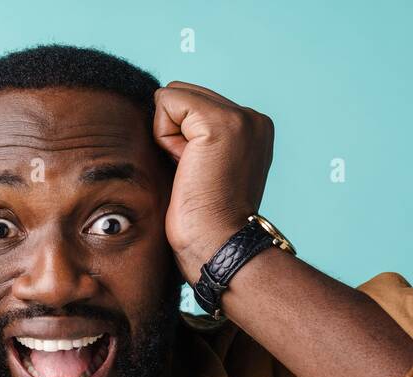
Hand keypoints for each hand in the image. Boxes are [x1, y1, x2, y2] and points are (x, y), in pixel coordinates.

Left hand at [153, 81, 273, 280]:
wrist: (218, 246)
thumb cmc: (204, 222)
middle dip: (175, 134)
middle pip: (183, 95)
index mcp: (253, 128)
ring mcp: (240, 117)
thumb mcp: (204, 168)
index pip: (194, 104)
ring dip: (170, 136)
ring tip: (192, 172)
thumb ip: (195, 138)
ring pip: (175, 96)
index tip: (200, 175)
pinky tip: (186, 166)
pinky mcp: (219, 123)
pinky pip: (167, 102)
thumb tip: (160, 112)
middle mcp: (252, 117)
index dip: (181, 140)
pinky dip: (164, 136)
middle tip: (194, 175)